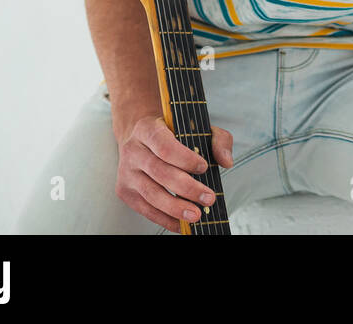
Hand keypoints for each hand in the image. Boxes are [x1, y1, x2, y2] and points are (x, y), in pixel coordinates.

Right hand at [115, 115, 234, 232]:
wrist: (140, 136)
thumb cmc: (173, 134)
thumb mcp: (196, 128)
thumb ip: (217, 140)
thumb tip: (226, 162)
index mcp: (148, 129)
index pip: (165, 146)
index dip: (185, 159)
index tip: (204, 167)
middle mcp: (133, 150)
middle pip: (159, 172)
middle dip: (187, 188)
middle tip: (208, 198)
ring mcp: (126, 173)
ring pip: (151, 194)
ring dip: (175, 207)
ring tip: (196, 215)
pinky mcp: (125, 191)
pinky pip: (145, 209)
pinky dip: (165, 219)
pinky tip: (182, 223)